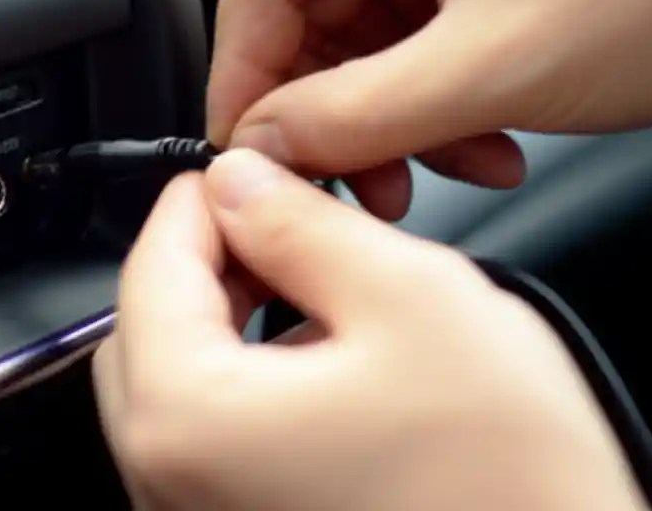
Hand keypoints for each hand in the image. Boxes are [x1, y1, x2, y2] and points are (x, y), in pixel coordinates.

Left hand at [93, 149, 646, 510]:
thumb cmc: (506, 479)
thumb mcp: (411, 298)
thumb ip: (303, 225)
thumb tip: (242, 186)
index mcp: (189, 421)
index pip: (148, 270)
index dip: (199, 199)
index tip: (245, 172)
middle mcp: (173, 484)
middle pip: (146, 332)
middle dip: (206, 261)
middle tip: (279, 224)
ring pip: (180, 387)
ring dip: (228, 323)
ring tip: (315, 289)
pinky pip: (215, 442)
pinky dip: (250, 385)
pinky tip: (324, 364)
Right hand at [208, 0, 651, 218]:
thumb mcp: (488, 68)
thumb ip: (352, 114)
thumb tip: (259, 145)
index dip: (246, 66)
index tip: (248, 145)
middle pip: (309, 11)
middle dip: (328, 110)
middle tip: (344, 177)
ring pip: (358, 46)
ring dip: (385, 124)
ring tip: (430, 173)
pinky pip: (409, 57)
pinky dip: (428, 115)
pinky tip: (479, 150)